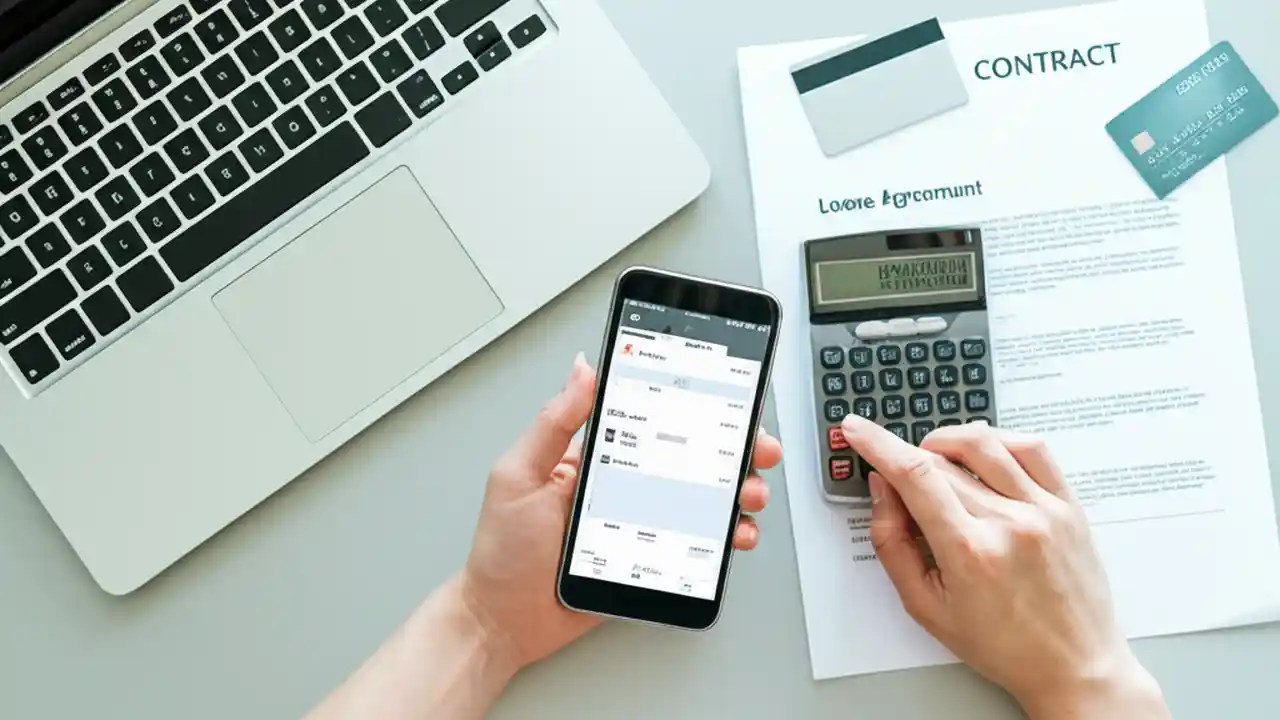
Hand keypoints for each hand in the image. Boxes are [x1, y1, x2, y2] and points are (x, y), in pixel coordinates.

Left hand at [462, 353, 782, 670]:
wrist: (503, 623)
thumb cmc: (501, 552)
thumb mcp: (518, 475)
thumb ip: (552, 423)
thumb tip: (582, 371)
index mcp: (596, 456)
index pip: (653, 420)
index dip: (694, 409)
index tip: (727, 400)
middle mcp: (624, 486)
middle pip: (691, 458)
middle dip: (734, 450)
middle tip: (758, 450)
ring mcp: (641, 523)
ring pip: (704, 500)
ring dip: (738, 492)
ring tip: (749, 494)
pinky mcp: (652, 560)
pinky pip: (699, 545)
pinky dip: (726, 538)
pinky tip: (735, 534)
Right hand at [841, 416, 1167, 719]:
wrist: (1075, 666)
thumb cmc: (1004, 646)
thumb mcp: (927, 608)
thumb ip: (894, 545)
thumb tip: (882, 491)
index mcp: (970, 552)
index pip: (914, 475)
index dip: (877, 443)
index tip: (857, 429)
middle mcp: (1010, 523)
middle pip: (941, 461)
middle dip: (905, 456)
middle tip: (893, 471)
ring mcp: (1044, 510)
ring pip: (984, 442)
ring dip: (946, 440)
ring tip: (934, 458)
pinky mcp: (1068, 506)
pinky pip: (1032, 448)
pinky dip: (998, 439)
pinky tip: (983, 453)